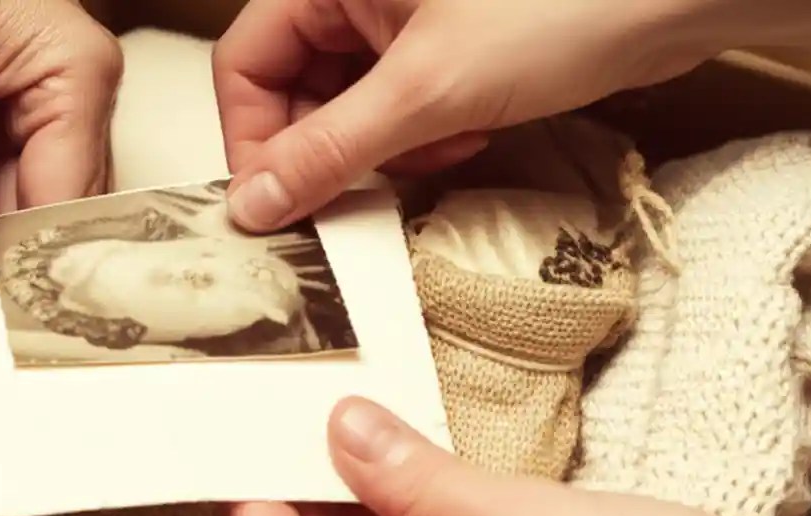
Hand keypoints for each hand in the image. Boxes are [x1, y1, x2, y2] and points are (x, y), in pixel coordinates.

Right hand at [212, 0, 728, 230]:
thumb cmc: (562, 5)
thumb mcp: (427, 91)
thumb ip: (330, 151)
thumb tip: (258, 200)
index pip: (247, 61)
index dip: (252, 137)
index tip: (273, 200)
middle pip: (295, 88)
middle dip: (329, 148)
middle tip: (355, 193)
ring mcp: (401, 19)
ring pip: (348, 106)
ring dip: (382, 149)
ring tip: (437, 147)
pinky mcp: (442, 47)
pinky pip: (397, 108)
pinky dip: (420, 137)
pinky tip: (465, 135)